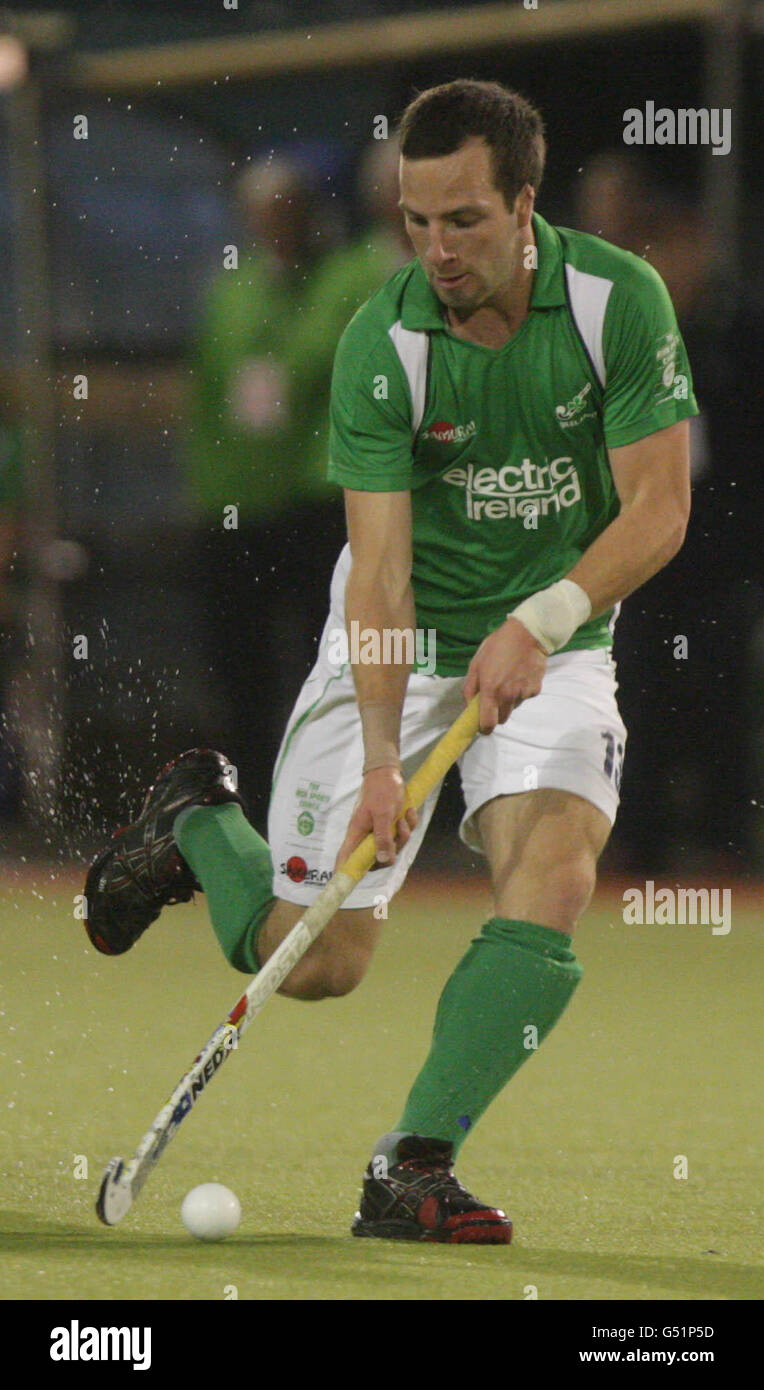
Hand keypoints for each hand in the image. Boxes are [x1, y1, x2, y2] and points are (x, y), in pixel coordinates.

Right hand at [334, 766, 417, 870]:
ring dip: (404, 833)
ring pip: (392, 846)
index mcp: (357, 833)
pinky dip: (408, 824)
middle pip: (377, 858)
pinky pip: (401, 834)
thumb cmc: (381, 789)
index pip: (345, 858)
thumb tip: (384, 860)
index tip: (342, 886)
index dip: (343, 873)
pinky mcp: (389, 825)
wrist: (389, 770)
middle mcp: (365, 835)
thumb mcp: (383, 813)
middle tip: (399, 830)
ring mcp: (378, 830)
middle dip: (394, 848)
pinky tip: (409, 811)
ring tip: (404, 816)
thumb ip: (382, 837)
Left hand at [463, 617, 546, 732]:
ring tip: (509, 680)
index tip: (482, 725)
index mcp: (491, 690)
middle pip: (502, 719)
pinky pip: (524, 697)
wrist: (528, 634)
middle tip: (494, 698)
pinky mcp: (535, 690)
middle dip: (496, 713)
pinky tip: (520, 676)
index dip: (484, 728)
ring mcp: (523, 694)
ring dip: (509, 701)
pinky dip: (521, 692)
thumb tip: (469, 706)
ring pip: (513, 707)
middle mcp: (508, 696)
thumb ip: (470, 688)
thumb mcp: (476, 663)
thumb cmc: (497, 646)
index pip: (488, 723)